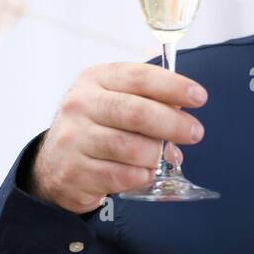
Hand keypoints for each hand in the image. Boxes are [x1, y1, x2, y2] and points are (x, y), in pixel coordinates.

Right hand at [29, 62, 207, 212]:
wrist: (54, 163)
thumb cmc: (97, 126)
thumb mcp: (116, 101)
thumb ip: (149, 102)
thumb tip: (184, 117)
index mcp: (96, 79)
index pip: (140, 77)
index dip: (174, 86)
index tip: (199, 97)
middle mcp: (80, 105)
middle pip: (137, 112)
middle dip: (173, 124)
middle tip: (195, 132)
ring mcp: (73, 139)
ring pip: (131, 147)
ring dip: (156, 155)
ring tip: (162, 157)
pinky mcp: (73, 171)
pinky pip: (120, 176)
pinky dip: (141, 176)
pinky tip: (145, 173)